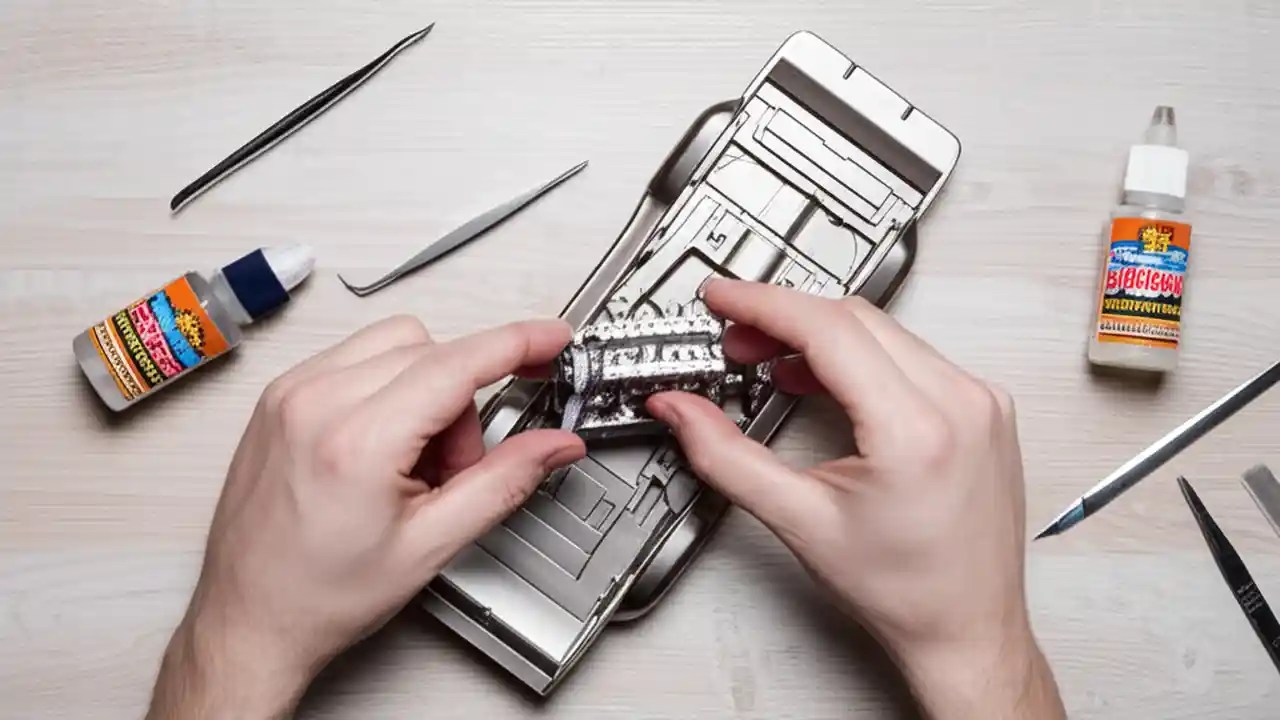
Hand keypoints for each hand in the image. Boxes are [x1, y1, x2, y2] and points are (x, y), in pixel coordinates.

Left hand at [147, 316, 584, 718]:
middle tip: (452, 471)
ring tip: (412, 462)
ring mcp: (289, 393)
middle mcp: (314, 402)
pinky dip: (388, 388)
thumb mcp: (431, 545)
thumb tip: (555, 446)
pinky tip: (383, 447)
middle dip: (463, 404)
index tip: (551, 338)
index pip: (458, 363)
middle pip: (432, 351)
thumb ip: (504, 483)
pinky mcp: (279, 395)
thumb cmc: (319, 595)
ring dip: (427, 390)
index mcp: (355, 441)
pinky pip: (357, 358)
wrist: (249, 619)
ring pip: (396, 346)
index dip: (516, 345)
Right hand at [648, 280, 1063, 719]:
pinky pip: (913, 354)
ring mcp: (981, 401)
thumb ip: (726, 456)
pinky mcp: (984, 407)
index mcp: (919, 431)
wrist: (967, 629)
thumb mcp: (799, 521)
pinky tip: (825, 377)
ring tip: (772, 362)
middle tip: (735, 338)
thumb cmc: (905, 591)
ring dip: (821, 334)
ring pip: (884, 331)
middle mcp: (962, 403)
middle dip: (784, 317)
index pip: (828, 330)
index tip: (723, 296)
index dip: (763, 303)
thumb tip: (682, 411)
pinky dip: (860, 355)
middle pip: (855, 318)